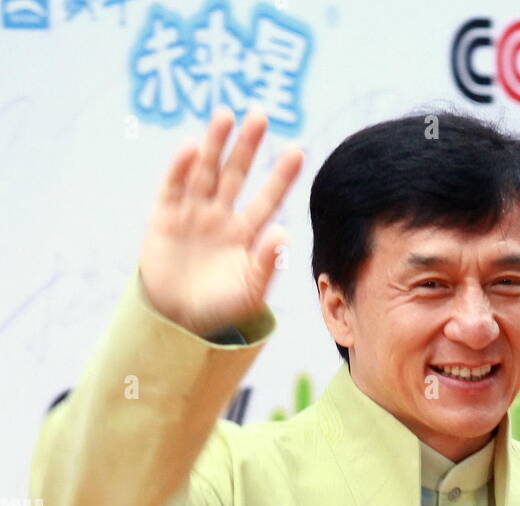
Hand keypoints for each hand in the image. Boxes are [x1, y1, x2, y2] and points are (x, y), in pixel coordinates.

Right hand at [138, 104, 303, 335]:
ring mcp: (193, 212)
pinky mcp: (165, 216)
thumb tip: (283, 232)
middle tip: (260, 114)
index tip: (297, 150)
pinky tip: (191, 147)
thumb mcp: (249, 292)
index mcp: (246, 232)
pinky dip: (181, 167)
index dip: (281, 175)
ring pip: (206, 171)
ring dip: (214, 143)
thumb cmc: (219, 308)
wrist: (177, 319)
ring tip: (226, 115)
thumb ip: (266, 263)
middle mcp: (221, 215)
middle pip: (236, 173)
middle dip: (248, 145)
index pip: (268, 198)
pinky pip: (174, 186)